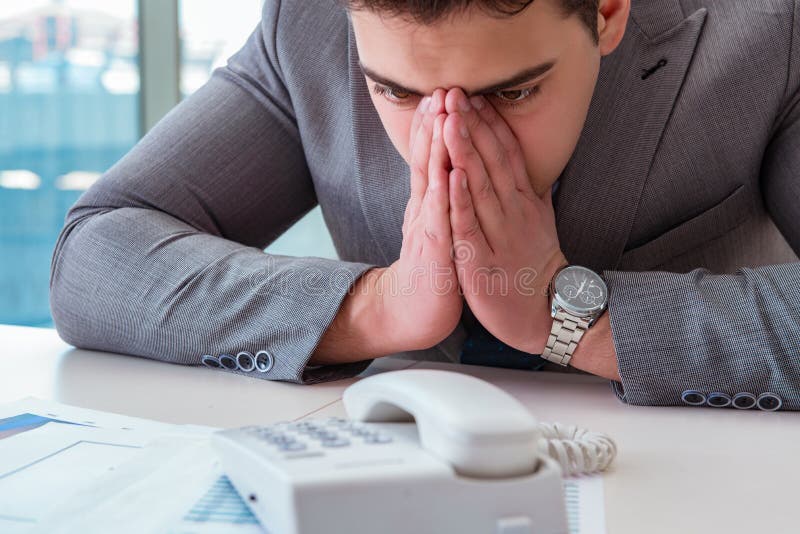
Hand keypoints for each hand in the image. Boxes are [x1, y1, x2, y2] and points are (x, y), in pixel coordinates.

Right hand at [374, 88, 462, 351]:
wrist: (414, 310)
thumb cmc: (434, 267)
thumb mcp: (439, 225)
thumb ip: (444, 196)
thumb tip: (453, 167)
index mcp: (430, 203)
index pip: (433, 156)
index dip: (437, 125)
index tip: (445, 93)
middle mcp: (425, 210)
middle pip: (428, 161)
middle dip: (435, 125)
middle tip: (441, 89)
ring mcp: (428, 229)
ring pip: (432, 183)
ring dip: (436, 149)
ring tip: (442, 116)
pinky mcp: (436, 253)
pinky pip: (441, 221)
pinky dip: (443, 196)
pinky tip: (447, 173)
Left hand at [441, 88, 567, 353]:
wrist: (545, 314)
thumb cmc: (534, 265)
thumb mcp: (540, 222)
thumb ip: (531, 190)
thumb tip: (525, 158)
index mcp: (524, 202)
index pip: (507, 155)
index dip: (491, 125)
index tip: (475, 95)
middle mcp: (513, 214)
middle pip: (492, 163)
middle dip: (473, 127)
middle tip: (457, 93)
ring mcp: (498, 236)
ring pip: (480, 188)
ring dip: (465, 153)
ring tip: (451, 121)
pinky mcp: (481, 262)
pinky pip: (471, 227)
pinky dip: (461, 201)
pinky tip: (452, 176)